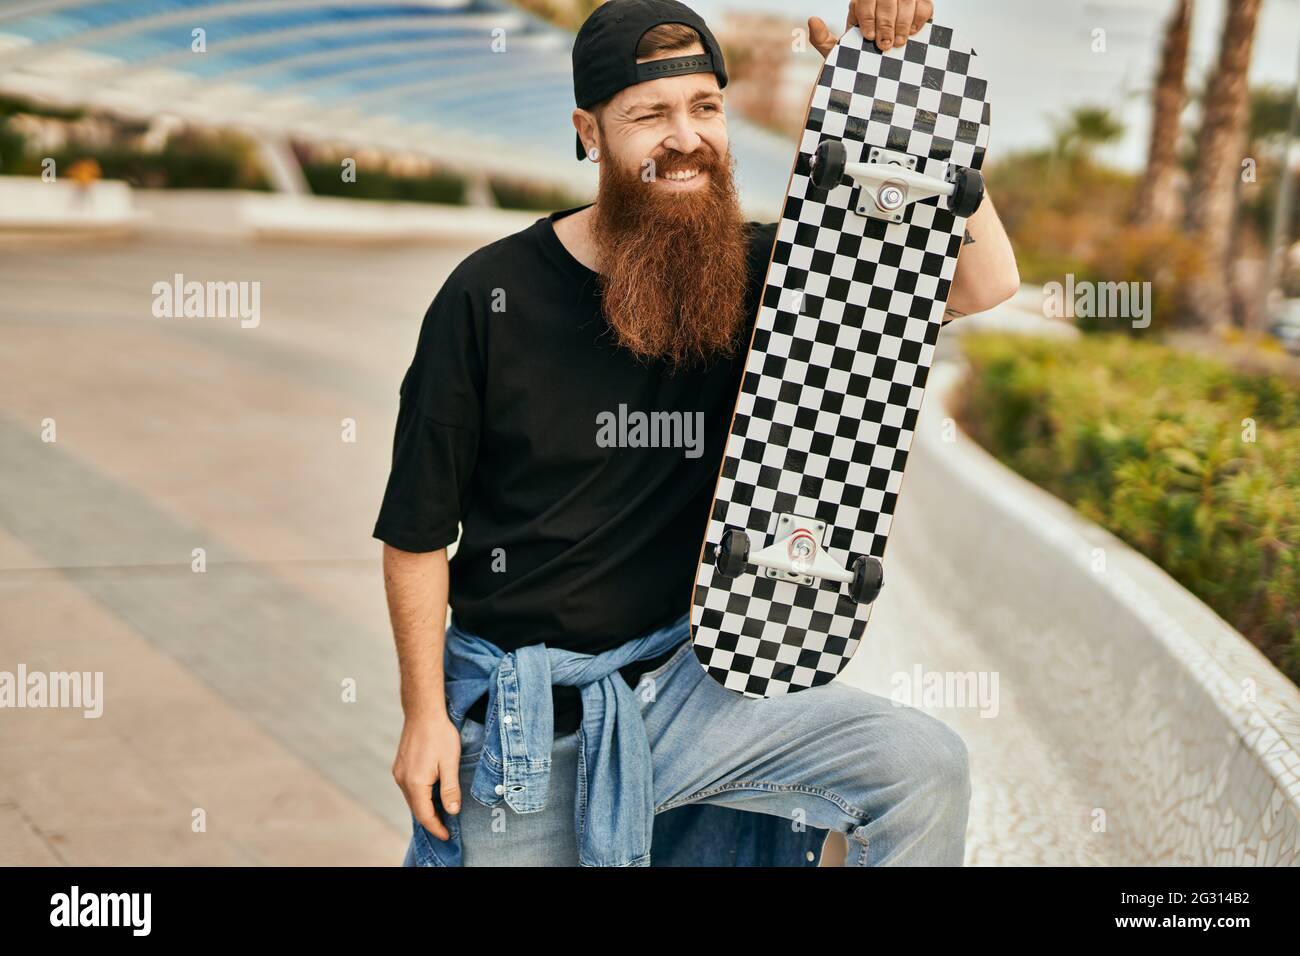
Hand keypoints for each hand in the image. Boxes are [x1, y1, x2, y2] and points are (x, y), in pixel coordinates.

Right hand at [393, 713, 463, 839]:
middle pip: (416, 809)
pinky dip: (420, 797)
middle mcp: (402, 780)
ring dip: (426, 809)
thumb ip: (450, 789)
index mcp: (415, 782)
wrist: (423, 712)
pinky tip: (431, 795)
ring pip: (412, 799)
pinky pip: (409, 789)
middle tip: (447, 829)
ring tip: (442, 814)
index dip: (436, 827)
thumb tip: (453, 811)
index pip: (425, 814)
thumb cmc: (440, 735)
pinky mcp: (400, 767)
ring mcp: (399, 773)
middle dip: (431, 821)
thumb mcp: (450, 763)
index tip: (447, 836)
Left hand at [809, 0, 934, 57]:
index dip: (869, 18)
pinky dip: (919, 19)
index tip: (870, 37)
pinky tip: (911, 33)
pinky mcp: (920, 4)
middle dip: (886, 23)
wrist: (875, 67)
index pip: (865, 1)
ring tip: (899, 42)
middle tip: (885, 44)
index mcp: (860, 2)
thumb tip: (812, 20)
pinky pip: (925, 5)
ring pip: (907, 0)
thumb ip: (821, 38)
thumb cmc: (856, 55)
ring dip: (903, 22)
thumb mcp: (836, 50)